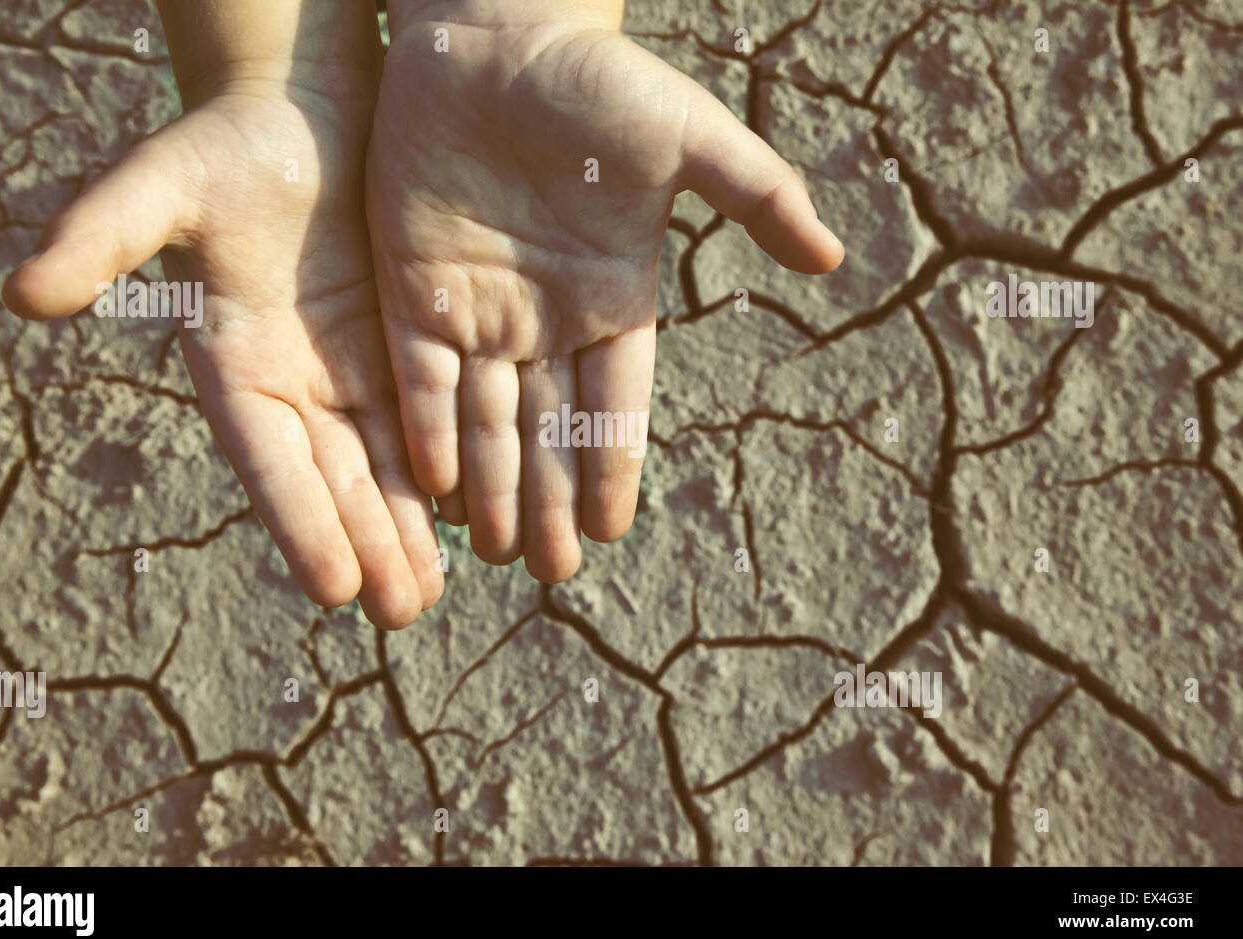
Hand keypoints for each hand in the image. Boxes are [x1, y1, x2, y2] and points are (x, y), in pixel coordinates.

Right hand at [3, 80, 443, 627]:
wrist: (304, 113)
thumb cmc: (225, 146)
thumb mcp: (161, 185)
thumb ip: (100, 236)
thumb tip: (22, 295)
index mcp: (237, 369)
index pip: (271, 463)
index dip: (303, 523)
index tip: (336, 586)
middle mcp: (298, 386)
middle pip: (338, 480)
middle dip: (371, 546)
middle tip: (404, 611)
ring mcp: (354, 372)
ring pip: (388, 464)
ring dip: (413, 527)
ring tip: (438, 587)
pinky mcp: (405, 349)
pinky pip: (430, 419)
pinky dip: (451, 468)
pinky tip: (480, 512)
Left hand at [370, 0, 843, 581]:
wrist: (497, 31)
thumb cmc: (598, 79)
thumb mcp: (689, 135)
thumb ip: (758, 194)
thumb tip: (834, 255)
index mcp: (613, 297)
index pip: (617, 406)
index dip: (614, 467)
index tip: (614, 532)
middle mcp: (545, 318)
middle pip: (551, 430)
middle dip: (550, 500)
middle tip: (552, 573)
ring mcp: (479, 307)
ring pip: (487, 418)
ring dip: (490, 486)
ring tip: (497, 555)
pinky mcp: (416, 287)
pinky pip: (423, 377)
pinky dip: (432, 429)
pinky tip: (436, 485)